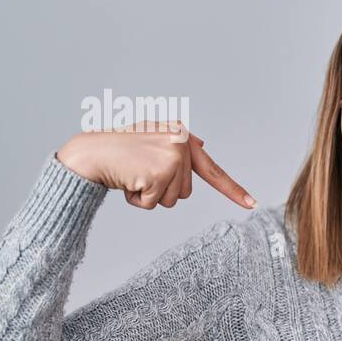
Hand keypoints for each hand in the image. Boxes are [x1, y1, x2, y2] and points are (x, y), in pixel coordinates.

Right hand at [56, 121, 255, 209]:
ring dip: (149, 195)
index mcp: (182, 135)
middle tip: (138, 171)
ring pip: (172, 200)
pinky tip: (126, 180)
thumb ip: (176, 144)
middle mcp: (181, 143)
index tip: (252, 205)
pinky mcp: (158, 174)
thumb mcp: (151, 138)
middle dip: (160, 189)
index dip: (233, 190)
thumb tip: (203, 144)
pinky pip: (154, 204)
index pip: (212, 169)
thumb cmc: (117, 148)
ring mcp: (172, 158)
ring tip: (132, 174)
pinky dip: (137, 200)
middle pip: (185, 192)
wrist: (88, 152)